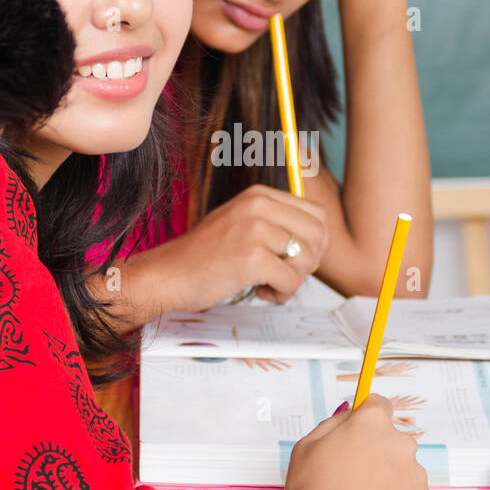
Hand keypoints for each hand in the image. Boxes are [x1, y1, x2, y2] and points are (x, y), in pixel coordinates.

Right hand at [141, 184, 329, 311]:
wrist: (168, 274)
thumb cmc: (204, 257)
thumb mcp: (242, 223)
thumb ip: (277, 223)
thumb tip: (320, 239)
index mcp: (260, 195)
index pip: (317, 214)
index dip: (316, 242)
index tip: (298, 260)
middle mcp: (259, 206)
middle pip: (318, 235)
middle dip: (308, 263)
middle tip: (285, 275)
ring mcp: (256, 230)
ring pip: (307, 260)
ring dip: (293, 281)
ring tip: (269, 285)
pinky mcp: (253, 258)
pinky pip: (291, 281)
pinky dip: (281, 294)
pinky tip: (261, 293)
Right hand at [277, 394, 433, 489]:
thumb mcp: (307, 446)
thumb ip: (333, 423)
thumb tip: (349, 414)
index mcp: (372, 422)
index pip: (379, 405)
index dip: (366, 419)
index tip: (360, 431)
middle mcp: (400, 442)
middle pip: (393, 440)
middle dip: (377, 453)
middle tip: (352, 477)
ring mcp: (416, 474)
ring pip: (404, 471)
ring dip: (389, 481)